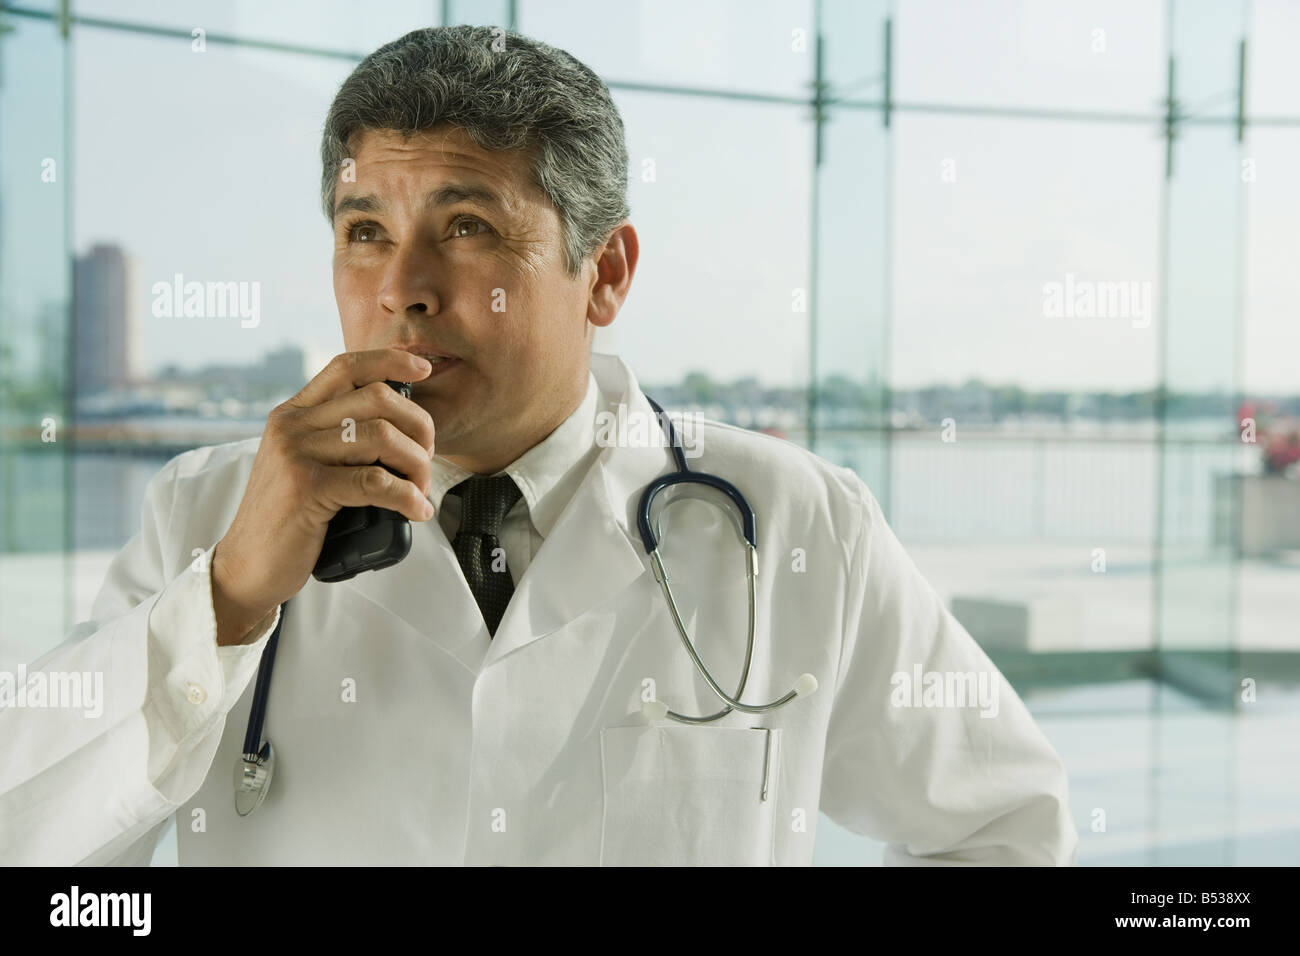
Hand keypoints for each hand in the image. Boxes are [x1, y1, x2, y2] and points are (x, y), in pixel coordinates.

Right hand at [212, 349, 436, 644]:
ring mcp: (296, 454)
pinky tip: (416, 511)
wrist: (247, 567)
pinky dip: (406, 497)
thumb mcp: (305, 466)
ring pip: (382, 437)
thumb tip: (399, 428)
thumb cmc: (288, 521)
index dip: (390, 361)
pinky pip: (375, 481)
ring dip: (417, 466)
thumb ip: (335, 440)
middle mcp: (291, 426)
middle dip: (418, 427)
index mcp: (293, 414)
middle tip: (427, 461)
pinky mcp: (305, 489)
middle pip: (377, 398)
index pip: (346, 367)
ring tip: (421, 491)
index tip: (424, 370)